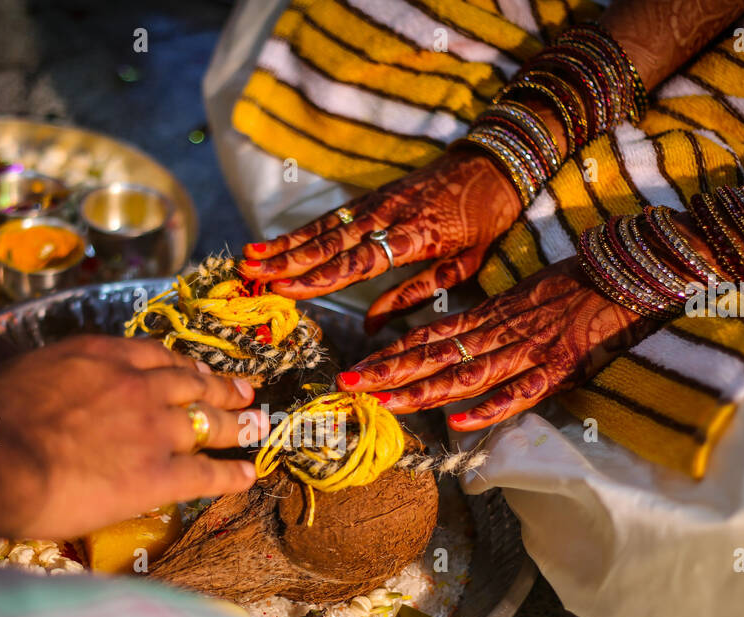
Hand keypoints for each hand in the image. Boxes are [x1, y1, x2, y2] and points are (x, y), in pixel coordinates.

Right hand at [0, 335, 266, 536]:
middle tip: (245, 391)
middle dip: (222, 388)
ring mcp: (152, 429)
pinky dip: (232, 474)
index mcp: (102, 356)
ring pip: (208, 424)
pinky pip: (206, 473)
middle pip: (192, 384)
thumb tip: (52, 390)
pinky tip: (248, 475)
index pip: (155, 355)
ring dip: (238, 426)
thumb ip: (55, 378)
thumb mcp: (24, 373)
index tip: (194, 369)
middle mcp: (136, 385)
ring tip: (258, 427)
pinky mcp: (157, 475)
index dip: (182, 364)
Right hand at [238, 149, 520, 331]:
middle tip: (251, 274)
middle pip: (331, 242)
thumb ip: (416, 293)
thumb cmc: (484, 222)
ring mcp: (378, 202)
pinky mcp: (373, 195)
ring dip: (285, 244)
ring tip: (249, 257)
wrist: (494, 163)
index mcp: (416, 236)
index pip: (359, 261)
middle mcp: (390, 215)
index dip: (320, 276)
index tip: (285, 288)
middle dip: (287, 260)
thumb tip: (371, 327)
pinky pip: (333, 216)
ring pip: (325, 226)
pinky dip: (302, 231)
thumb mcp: (463, 266)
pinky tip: (277, 243)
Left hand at [335, 258, 652, 430]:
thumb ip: (492, 322)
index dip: (392, 354)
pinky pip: (521, 392)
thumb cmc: (580, 284)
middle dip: (390, 372)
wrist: (633, 271)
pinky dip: (490, 408)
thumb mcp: (525, 297)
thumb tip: (457, 346)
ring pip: (467, 374)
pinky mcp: (560, 367)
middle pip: (437, 356)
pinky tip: (459, 422)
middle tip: (348, 385)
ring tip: (385, 402)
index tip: (357, 368)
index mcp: (492, 315)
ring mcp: (529, 350)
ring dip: (423, 390)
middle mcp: (501, 332)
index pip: (432, 337)